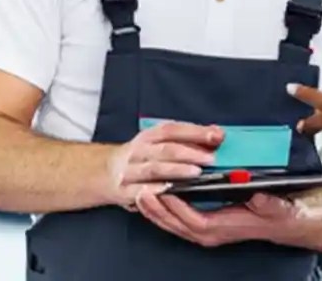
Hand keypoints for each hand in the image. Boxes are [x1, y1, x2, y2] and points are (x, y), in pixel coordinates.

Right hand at [106, 121, 222, 208]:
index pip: (173, 130)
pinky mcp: (124, 191)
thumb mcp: (160, 143)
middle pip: (165, 149)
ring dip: (176, 170)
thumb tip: (217, 133)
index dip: (195, 131)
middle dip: (190, 152)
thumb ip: (187, 139)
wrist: (104, 173)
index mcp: (149, 137)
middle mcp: (138, 151)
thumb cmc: (141, 158)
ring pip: (154, 169)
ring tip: (196, 173)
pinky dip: (155, 190)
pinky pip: (140, 191)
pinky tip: (170, 191)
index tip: (217, 135)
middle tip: (211, 158)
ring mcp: (130, 171)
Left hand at [136, 192, 297, 247]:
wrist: (282, 225)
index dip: (178, 209)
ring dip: (156, 213)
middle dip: (158, 211)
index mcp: (225, 229)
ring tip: (140, 196)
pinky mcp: (204, 227)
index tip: (164, 193)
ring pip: (174, 225)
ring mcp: (206, 232)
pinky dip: (164, 213)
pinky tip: (154, 202)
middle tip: (141, 193)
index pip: (195, 221)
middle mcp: (211, 234)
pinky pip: (178, 222)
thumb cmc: (276, 214)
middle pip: (178, 225)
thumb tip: (258, 197)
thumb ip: (266, 203)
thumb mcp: (275, 206)